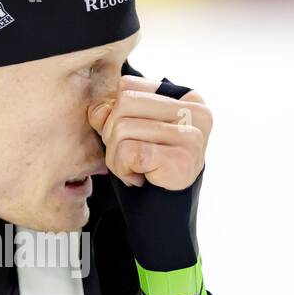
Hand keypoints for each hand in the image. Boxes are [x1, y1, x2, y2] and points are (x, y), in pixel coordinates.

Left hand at [88, 73, 210, 189]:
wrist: (166, 208)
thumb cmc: (149, 164)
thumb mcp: (130, 131)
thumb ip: (112, 113)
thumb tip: (98, 111)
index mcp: (187, 96)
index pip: (128, 86)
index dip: (115, 112)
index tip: (130, 137)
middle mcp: (196, 111)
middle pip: (124, 104)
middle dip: (112, 134)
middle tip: (128, 157)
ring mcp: (192, 135)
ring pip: (122, 129)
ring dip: (116, 157)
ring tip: (135, 169)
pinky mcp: (181, 159)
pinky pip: (128, 153)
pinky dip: (123, 170)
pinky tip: (140, 178)